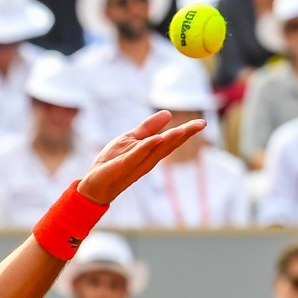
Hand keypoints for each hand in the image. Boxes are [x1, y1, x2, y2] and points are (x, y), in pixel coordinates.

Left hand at [78, 111, 205, 205]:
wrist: (94, 183)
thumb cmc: (112, 162)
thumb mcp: (131, 139)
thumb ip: (148, 128)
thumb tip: (168, 114)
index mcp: (151, 151)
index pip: (171, 140)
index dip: (186, 132)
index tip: (202, 123)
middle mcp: (147, 159)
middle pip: (168, 145)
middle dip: (184, 135)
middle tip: (200, 125)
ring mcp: (135, 163)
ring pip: (156, 151)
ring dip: (169, 140)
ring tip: (183, 130)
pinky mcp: (122, 166)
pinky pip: (135, 156)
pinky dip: (146, 147)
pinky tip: (156, 139)